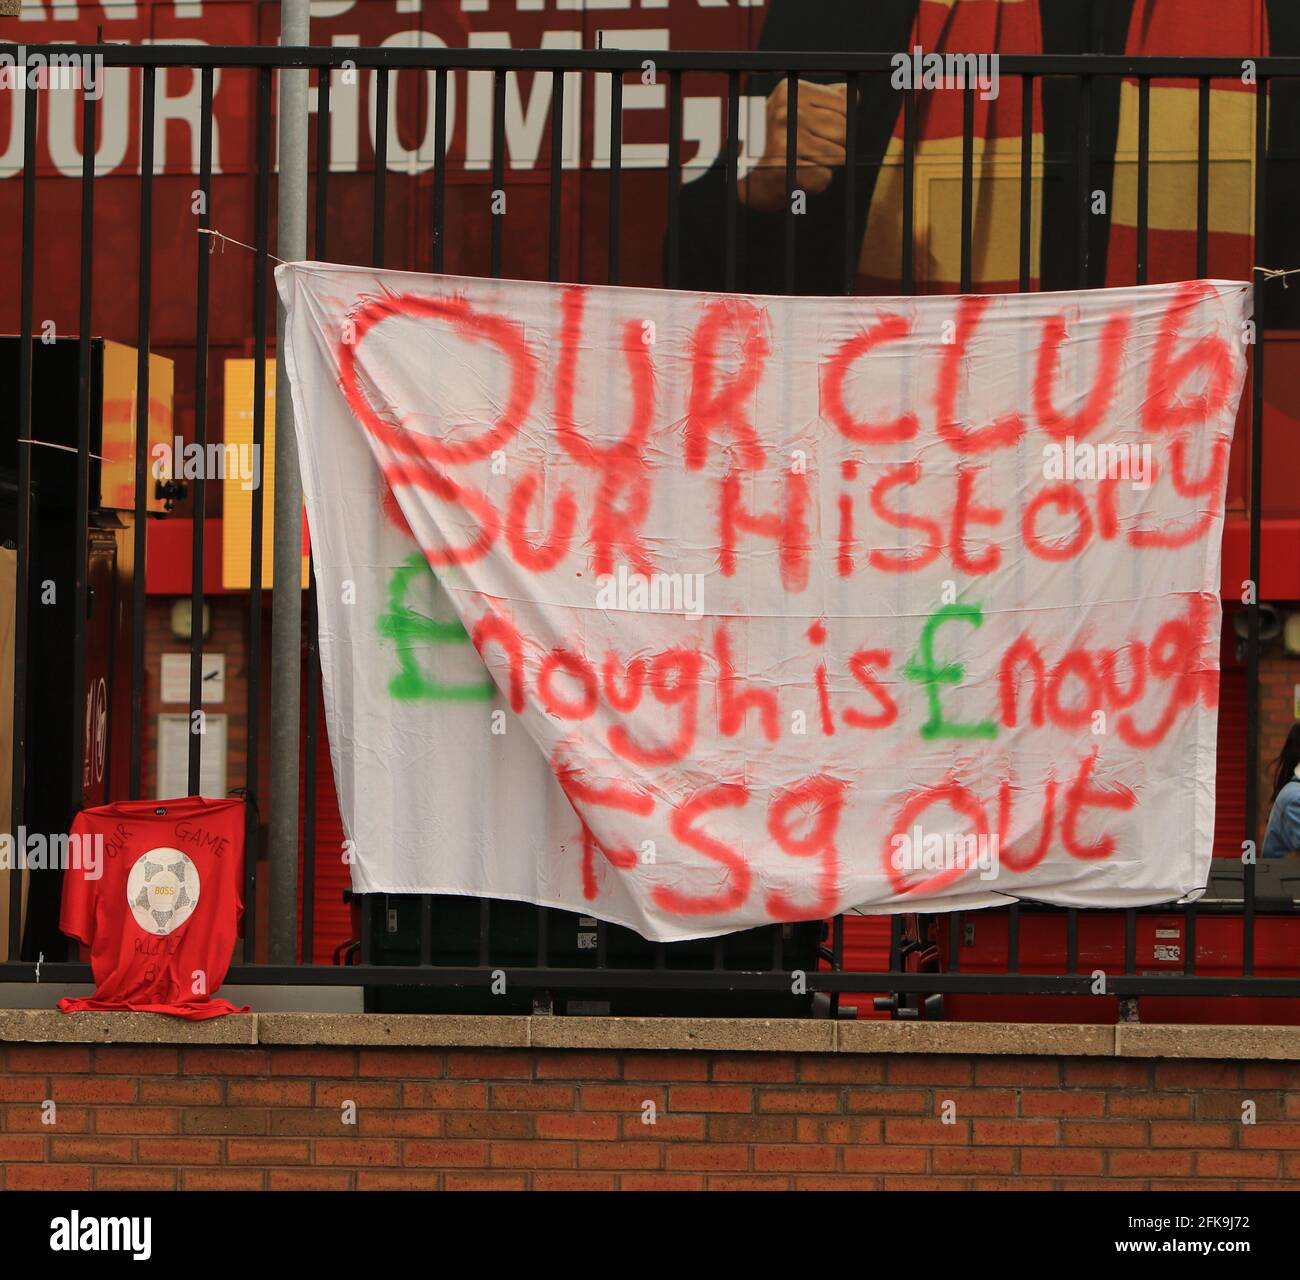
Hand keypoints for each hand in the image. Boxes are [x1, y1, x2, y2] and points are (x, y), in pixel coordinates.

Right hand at [739, 79, 847, 212]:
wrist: (744, 176)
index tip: (820, 131)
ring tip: (803, 162)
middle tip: (811, 151)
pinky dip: (817, 182)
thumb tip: (854, 97)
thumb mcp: (797, 108)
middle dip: (835, 145)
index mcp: (791, 92)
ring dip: (826, 164)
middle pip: (843, 131)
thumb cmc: (775, 141)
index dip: (840, 123)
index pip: (844, 107)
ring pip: (838, 156)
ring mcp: (784, 141)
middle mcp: (786, 113)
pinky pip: (824, 178)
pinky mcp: (784, 169)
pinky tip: (799, 177)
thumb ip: (827, 99)